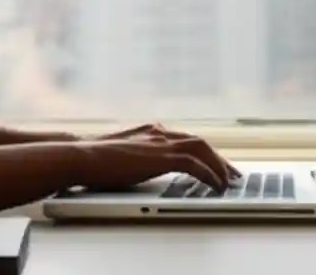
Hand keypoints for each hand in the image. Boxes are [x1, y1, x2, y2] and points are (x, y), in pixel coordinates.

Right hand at [90, 123, 240, 179]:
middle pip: (200, 142)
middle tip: (233, 174)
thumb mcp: (123, 153)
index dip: (205, 152)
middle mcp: (160, 132)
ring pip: (202, 149)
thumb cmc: (95, 158)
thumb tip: (143, 164)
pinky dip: (208, 174)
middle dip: (219, 158)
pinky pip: (194, 164)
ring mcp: (161, 142)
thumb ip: (139, 154)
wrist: (82, 154)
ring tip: (229, 182)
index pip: (187, 139)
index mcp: (152, 130)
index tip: (216, 164)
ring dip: (219, 166)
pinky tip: (215, 185)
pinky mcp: (160, 156)